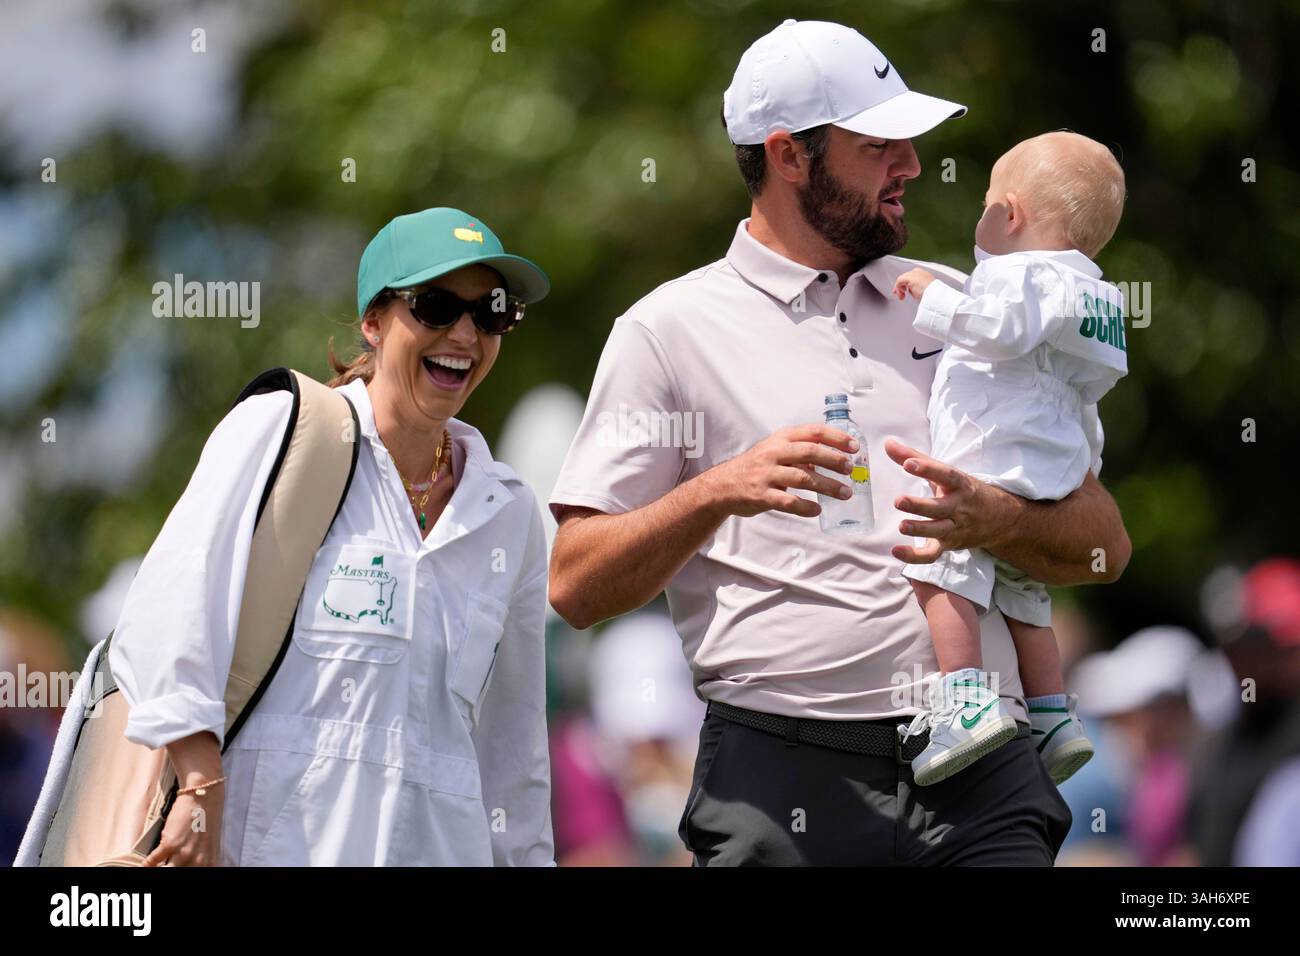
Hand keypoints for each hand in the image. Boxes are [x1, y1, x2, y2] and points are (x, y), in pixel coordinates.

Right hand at [147, 731, 224, 865]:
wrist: (204, 796)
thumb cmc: (206, 820)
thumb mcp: (209, 846)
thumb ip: (200, 861)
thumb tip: (189, 867)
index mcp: (210, 863)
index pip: (196, 879)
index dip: (183, 878)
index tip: (172, 878)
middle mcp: (198, 862)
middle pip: (178, 877)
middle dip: (167, 873)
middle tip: (163, 869)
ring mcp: (184, 854)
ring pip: (165, 872)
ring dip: (157, 870)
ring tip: (152, 868)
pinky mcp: (170, 844)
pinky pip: (152, 861)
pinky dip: (146, 864)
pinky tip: (143, 864)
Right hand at [705, 423, 857, 518]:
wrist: (723, 486)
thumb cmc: (755, 467)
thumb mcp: (775, 451)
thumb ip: (800, 453)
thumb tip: (833, 459)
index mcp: (780, 439)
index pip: (813, 432)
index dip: (836, 438)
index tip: (854, 446)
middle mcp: (773, 453)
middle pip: (810, 452)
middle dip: (834, 460)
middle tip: (850, 469)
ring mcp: (767, 474)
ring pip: (803, 478)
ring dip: (828, 486)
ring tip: (845, 493)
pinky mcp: (762, 495)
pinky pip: (789, 501)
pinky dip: (806, 507)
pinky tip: (817, 510)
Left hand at [884, 437, 1014, 562]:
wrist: (1000, 518)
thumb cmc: (965, 491)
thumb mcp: (946, 473)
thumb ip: (915, 457)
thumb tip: (888, 443)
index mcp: (960, 485)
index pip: (945, 475)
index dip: (927, 469)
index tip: (908, 463)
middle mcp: (959, 507)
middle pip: (940, 507)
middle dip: (919, 505)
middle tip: (898, 501)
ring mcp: (954, 527)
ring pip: (938, 531)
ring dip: (920, 530)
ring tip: (902, 526)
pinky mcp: (948, 544)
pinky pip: (932, 554)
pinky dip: (915, 556)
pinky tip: (896, 551)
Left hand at [892, 267, 936, 300]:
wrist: (935, 295)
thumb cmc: (932, 295)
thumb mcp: (924, 290)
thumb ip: (917, 288)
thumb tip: (910, 290)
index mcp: (923, 273)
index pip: (911, 277)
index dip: (905, 284)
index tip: (904, 291)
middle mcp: (918, 272)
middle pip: (905, 277)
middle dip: (900, 286)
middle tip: (900, 295)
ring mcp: (913, 274)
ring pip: (901, 279)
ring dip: (900, 289)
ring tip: (902, 297)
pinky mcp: (909, 278)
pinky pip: (899, 281)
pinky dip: (898, 289)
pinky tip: (902, 295)